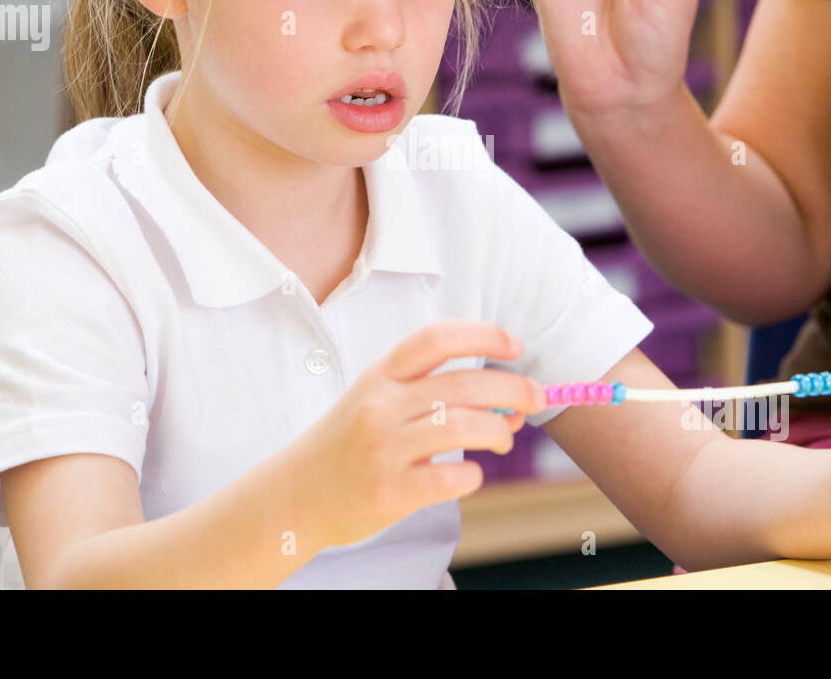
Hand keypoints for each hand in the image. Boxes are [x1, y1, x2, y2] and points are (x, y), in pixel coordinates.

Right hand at [289, 320, 545, 548]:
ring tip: (504, 438)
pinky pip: (449, 477)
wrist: (293, 495)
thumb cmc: (348, 445)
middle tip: (537, 398)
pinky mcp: (388, 491)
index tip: (516, 344)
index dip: (484, 334)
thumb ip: (434, 395)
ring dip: (499, 430)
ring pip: (462, 425)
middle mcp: (380, 406)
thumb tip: (511, 403)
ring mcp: (382, 448)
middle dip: (514, 387)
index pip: (436, 339)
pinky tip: (470, 473)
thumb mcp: (379, 403)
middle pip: (464, 383)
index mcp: (380, 376)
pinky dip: (472, 474)